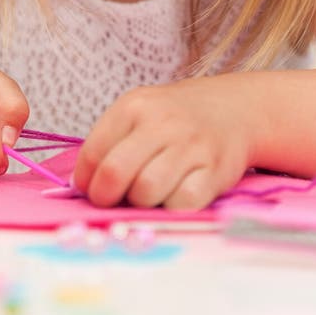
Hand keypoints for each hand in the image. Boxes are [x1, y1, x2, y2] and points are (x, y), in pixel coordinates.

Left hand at [73, 75, 254, 209]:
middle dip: (107, 197)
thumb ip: (109, 142)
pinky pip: (181, 203)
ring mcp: (190, 146)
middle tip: (115, 199)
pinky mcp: (215, 171)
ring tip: (150, 193)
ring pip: (146, 192)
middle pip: (115, 174)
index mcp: (134, 106)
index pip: (93, 154)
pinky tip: (175, 194)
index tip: (93, 189)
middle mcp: (162, 123)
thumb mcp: (138, 113)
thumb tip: (82, 185)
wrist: (233, 110)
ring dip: (142, 202)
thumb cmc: (175, 119)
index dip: (86, 181)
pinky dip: (173, 207)